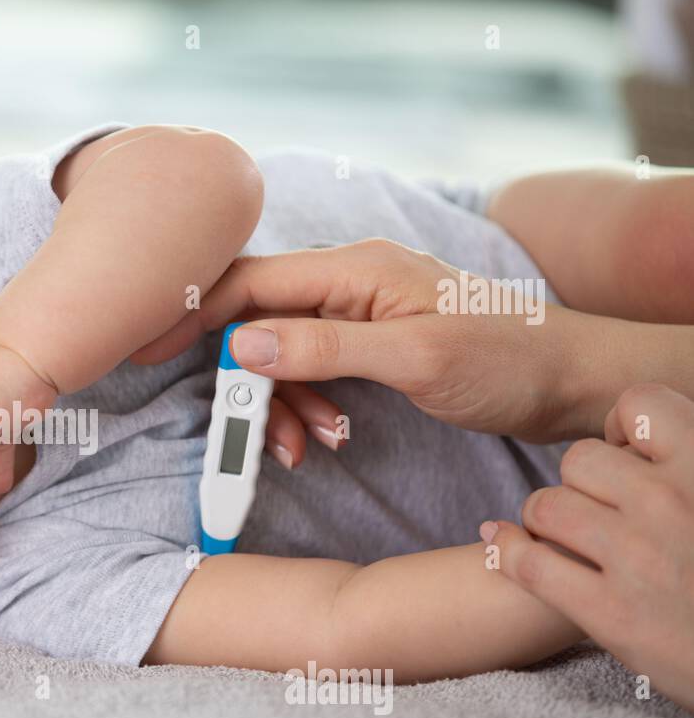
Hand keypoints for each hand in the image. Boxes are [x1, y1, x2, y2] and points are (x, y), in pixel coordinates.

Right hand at [131, 239, 591, 444]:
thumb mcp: (413, 359)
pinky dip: (308, 406)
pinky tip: (330, 436)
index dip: (193, 314)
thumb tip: (240, 341)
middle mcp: (348, 281)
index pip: (250, 282)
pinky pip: (311, 369)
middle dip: (248, 384)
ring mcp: (356, 311)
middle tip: (263, 439)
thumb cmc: (505, 361)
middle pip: (258, 322)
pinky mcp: (367, 341)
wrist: (570, 381)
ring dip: (283, 405)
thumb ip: (324, 346)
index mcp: (355, 269)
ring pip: (281, 353)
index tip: (147, 349)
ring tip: (314, 448)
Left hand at [481, 383, 693, 712]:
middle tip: (597, 509)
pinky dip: (505, 551)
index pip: (639, 405)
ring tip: (563, 536)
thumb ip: (693, 464)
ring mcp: (639, 558)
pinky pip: (529, 563)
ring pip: (546, 506)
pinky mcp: (610, 612)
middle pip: (579, 460)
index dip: (623, 427)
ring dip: (545, 519)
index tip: (629, 453)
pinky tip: (500, 543)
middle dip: (580, 482)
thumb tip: (650, 434)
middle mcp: (674, 504)